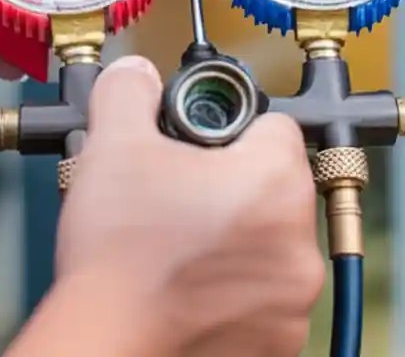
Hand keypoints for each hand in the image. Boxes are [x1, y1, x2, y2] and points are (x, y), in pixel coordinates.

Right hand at [10, 56, 324, 356]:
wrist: (105, 346)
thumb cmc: (117, 256)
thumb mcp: (113, 144)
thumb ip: (130, 91)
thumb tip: (136, 76)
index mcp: (276, 182)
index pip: (275, 126)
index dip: (231, 129)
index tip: (200, 146)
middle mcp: (299, 244)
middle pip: (275, 190)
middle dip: (231, 189)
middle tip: (179, 197)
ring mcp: (292, 302)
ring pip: (269, 248)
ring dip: (235, 244)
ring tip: (176, 246)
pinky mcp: (275, 344)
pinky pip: (261, 301)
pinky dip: (231, 295)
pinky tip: (184, 288)